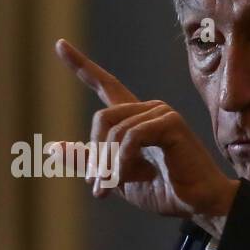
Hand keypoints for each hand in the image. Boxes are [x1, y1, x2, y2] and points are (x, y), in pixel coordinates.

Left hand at [55, 38, 237, 220]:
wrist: (198, 204)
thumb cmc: (164, 190)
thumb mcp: (116, 177)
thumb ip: (89, 161)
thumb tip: (51, 149)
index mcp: (135, 120)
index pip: (106, 85)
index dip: (82, 66)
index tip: (60, 45)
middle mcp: (148, 110)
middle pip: (103, 117)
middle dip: (96, 153)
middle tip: (97, 185)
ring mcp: (161, 113)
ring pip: (115, 130)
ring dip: (108, 165)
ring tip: (110, 189)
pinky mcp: (171, 123)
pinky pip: (132, 137)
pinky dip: (123, 161)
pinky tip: (126, 178)